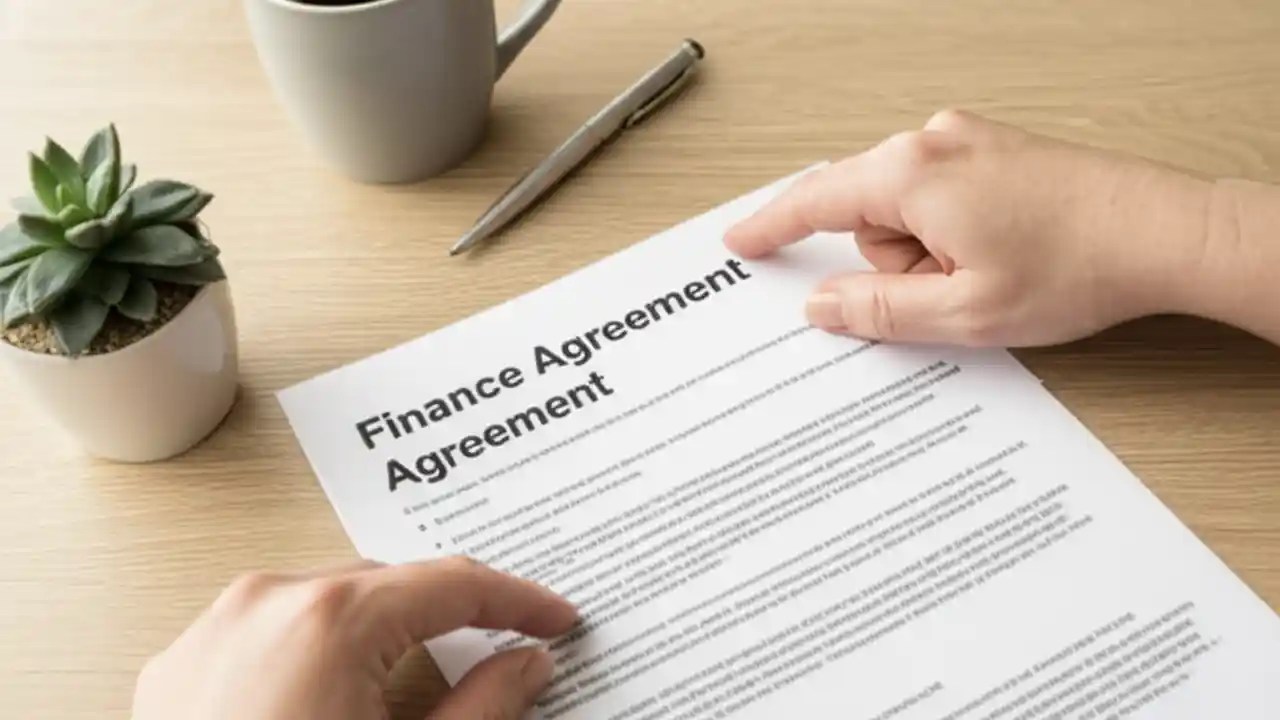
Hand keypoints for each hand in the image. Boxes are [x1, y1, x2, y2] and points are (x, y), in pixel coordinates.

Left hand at [132, 558, 578, 719]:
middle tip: (500, 644)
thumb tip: (527, 665)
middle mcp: (265, 604)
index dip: (517, 601)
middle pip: (388, 584)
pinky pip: (265, 633)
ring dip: (377, 629)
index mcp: (331, 620)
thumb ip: (486, 707)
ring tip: (414, 673)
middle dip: (445, 613)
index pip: (453, 584)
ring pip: (323, 601)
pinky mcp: (176, 669)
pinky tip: (332, 696)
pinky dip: (311, 651)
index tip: (553, 619)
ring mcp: (211, 632)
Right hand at [724, 110, 1214, 346]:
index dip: (773, 227)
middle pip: (866, 214)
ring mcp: (967, 140)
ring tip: (990, 274)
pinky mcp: (993, 149)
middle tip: (950, 293)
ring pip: (906, 211)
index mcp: (911, 176)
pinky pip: (939, 197)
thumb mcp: (961, 313)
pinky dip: (953, 233)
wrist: (1164, 234)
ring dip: (931, 253)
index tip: (740, 241)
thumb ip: (877, 311)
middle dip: (894, 264)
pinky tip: (1001, 254)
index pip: (815, 201)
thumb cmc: (1076, 265)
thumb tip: (822, 305)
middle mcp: (932, 142)